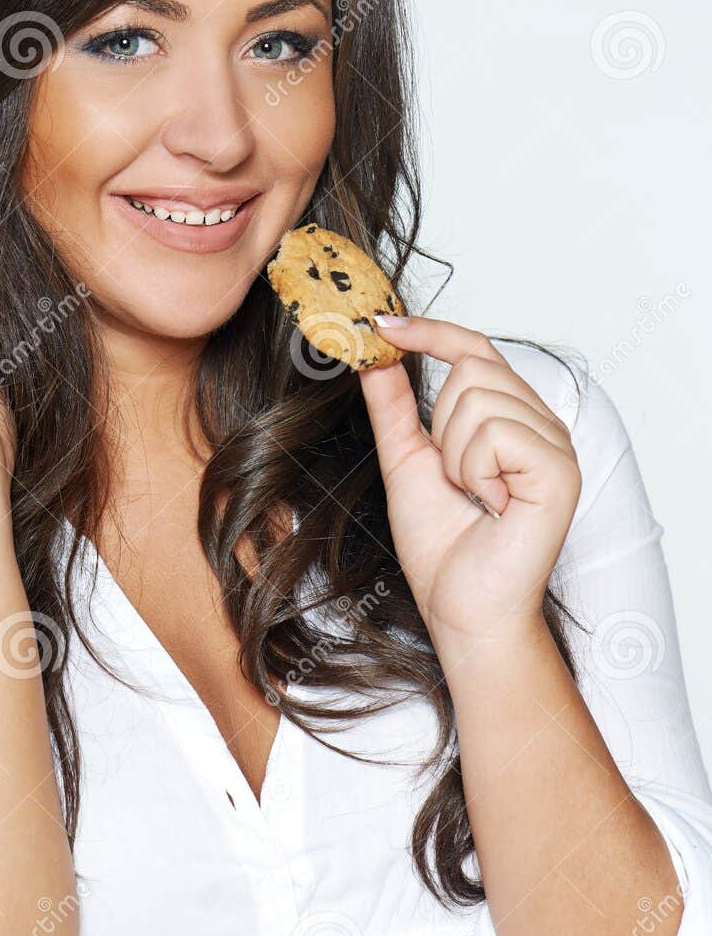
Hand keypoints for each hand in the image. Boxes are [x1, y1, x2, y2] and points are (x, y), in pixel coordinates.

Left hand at [357, 316, 580, 645]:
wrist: (461, 609)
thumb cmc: (443, 548)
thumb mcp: (406, 462)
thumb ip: (394, 407)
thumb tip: (376, 355)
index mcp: (512, 420)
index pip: (476, 349)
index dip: (430, 331)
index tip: (381, 326)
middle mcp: (542, 425)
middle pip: (472, 367)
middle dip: (441, 426)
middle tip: (454, 479)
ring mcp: (556, 446)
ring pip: (478, 398)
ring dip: (455, 456)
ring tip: (474, 497)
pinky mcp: (560, 470)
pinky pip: (496, 433)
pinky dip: (474, 472)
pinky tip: (493, 505)